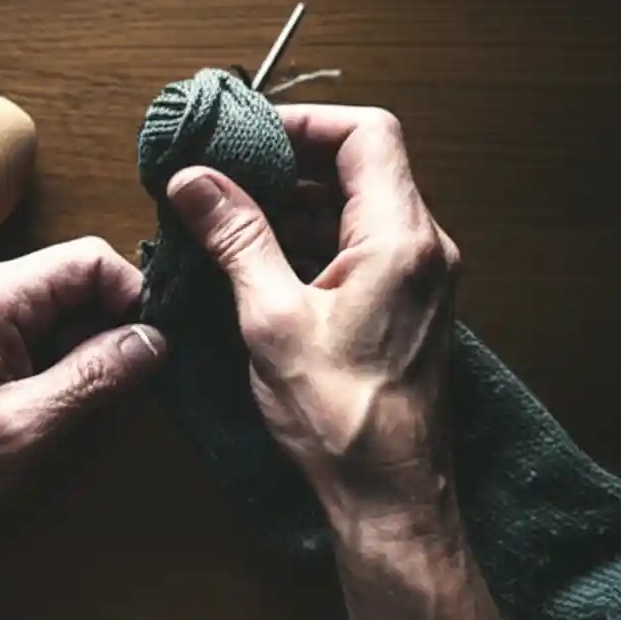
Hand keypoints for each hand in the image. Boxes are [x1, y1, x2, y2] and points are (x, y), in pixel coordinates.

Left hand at [0, 236, 166, 522]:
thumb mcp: (27, 422)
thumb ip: (94, 376)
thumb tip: (156, 340)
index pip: (90, 258)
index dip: (131, 294)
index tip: (153, 343)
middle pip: (84, 278)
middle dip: (118, 321)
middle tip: (135, 376)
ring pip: (74, 306)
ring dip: (98, 345)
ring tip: (104, 393)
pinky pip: (55, 330)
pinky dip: (77, 358)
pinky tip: (76, 396)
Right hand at [167, 106, 494, 617]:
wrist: (390, 497)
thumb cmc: (341, 418)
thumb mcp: (272, 318)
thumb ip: (236, 238)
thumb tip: (196, 181)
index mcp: (402, 239)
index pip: (367, 134)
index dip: (305, 123)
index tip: (247, 137)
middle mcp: (424, 248)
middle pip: (361, 167)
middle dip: (289, 166)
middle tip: (226, 181)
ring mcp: (420, 278)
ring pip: (357, 209)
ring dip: (295, 208)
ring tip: (232, 227)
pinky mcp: (407, 306)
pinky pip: (360, 249)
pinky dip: (312, 244)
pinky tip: (262, 268)